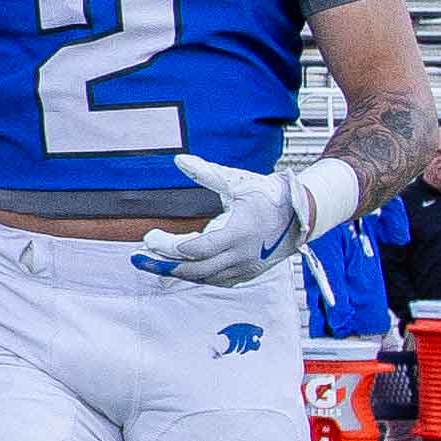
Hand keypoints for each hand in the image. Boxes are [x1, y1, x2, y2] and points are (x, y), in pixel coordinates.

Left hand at [132, 151, 357, 289]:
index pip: (197, 248)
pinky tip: (175, 270)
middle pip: (195, 269)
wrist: (302, 216)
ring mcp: (245, 268)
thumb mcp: (238, 181)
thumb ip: (207, 173)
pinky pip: (215, 281)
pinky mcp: (247, 274)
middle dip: (163, 266)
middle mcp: (242, 256)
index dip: (169, 247)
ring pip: (204, 278)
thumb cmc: (270, 196)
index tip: (148, 239)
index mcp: (239, 233)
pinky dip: (194, 276)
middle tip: (138, 257)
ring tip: (150, 264)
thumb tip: (179, 160)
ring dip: (176, 273)